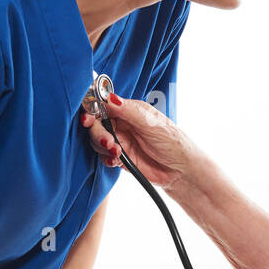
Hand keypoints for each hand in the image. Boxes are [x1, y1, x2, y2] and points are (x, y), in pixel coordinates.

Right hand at [78, 94, 192, 188]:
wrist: (181, 170)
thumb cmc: (173, 142)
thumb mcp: (151, 123)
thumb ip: (128, 110)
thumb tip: (110, 97)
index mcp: (129, 109)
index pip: (103, 104)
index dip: (92, 108)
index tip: (87, 117)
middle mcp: (122, 123)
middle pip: (96, 123)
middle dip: (97, 132)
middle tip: (107, 140)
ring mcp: (120, 140)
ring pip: (97, 140)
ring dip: (102, 146)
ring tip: (116, 151)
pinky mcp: (119, 157)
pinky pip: (103, 156)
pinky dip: (106, 158)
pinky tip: (116, 160)